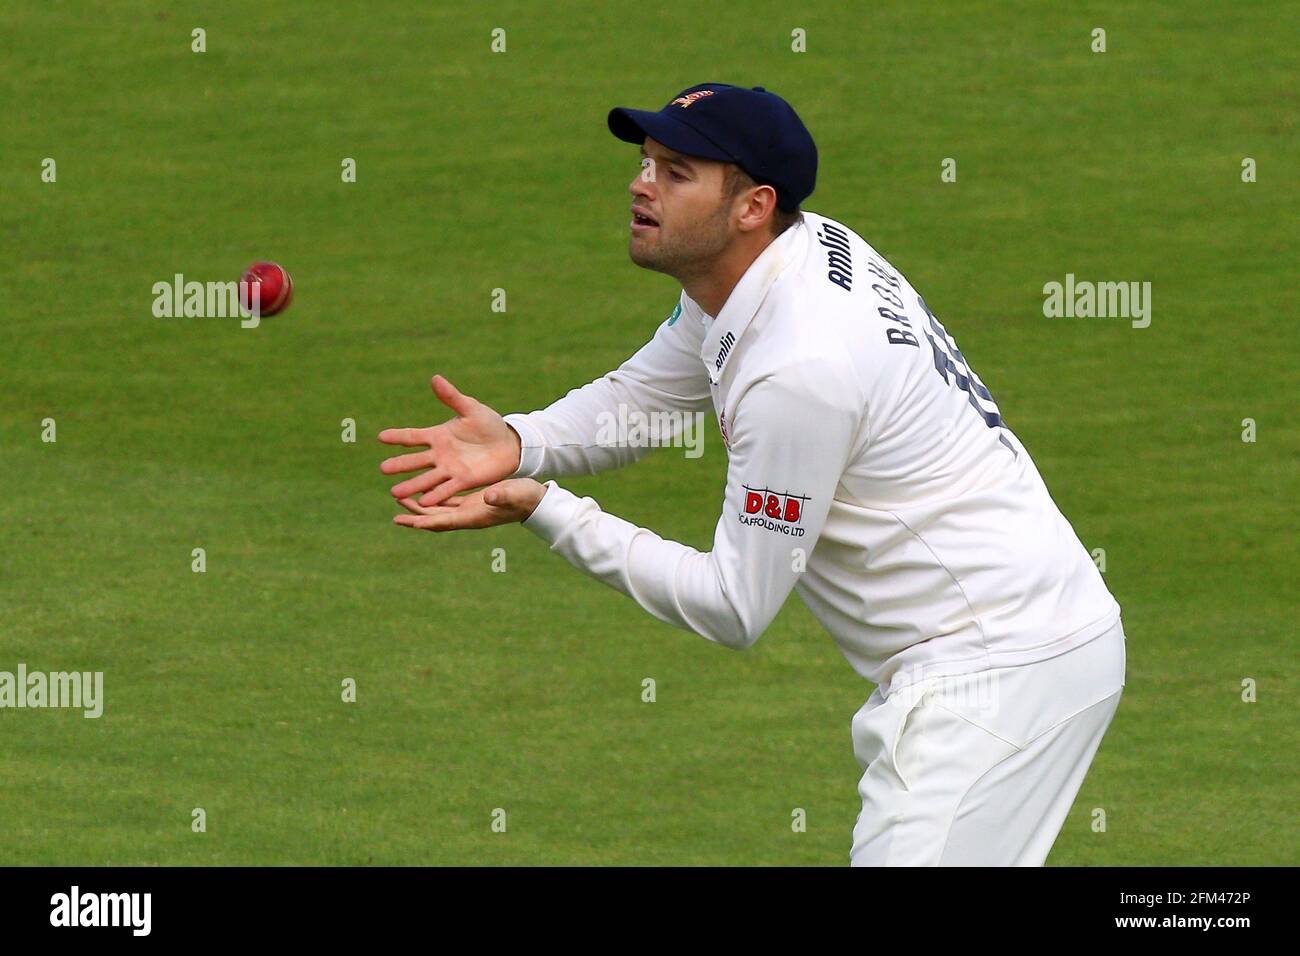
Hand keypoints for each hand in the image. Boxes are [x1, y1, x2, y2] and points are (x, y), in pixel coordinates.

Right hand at [379, 374, 522, 506]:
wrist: (509, 444)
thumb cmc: (488, 424)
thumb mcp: (470, 409)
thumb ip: (452, 397)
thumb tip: (435, 378)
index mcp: (438, 435)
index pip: (413, 436)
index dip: (398, 437)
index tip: (380, 437)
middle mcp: (440, 454)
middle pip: (415, 461)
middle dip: (400, 465)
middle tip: (383, 469)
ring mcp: (450, 469)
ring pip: (427, 479)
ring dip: (412, 485)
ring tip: (395, 493)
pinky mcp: (463, 480)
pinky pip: (446, 489)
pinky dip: (435, 495)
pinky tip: (423, 502)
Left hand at [392, 479, 546, 530]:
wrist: (536, 501)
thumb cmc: (526, 497)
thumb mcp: (514, 494)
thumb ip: (501, 496)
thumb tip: (487, 496)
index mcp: (475, 516)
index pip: (445, 521)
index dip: (425, 521)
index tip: (407, 521)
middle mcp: (469, 516)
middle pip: (436, 519)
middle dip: (416, 516)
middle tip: (396, 512)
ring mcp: (470, 510)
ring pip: (439, 510)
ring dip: (420, 507)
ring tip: (402, 499)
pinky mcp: (472, 503)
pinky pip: (448, 502)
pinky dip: (433, 499)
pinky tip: (422, 492)